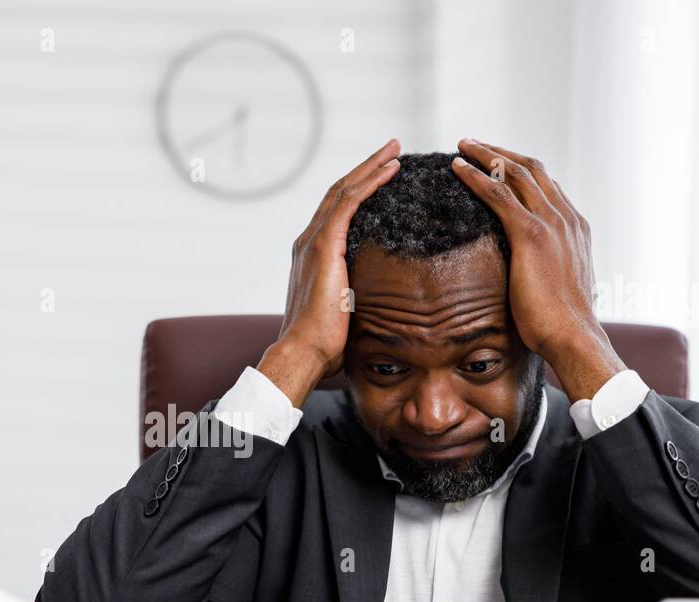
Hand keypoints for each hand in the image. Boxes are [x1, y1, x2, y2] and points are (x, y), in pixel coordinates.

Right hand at [260, 138, 402, 406]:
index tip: (380, 177)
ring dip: (371, 167)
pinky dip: (370, 182)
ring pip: (345, 191)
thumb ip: (358, 299)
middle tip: (390, 152)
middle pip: (339, 193)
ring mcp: (314, 241)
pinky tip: (390, 170)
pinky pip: (350, 203)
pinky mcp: (324, 246)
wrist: (304, 352)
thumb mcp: (344, 313)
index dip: (357, 191)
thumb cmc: (324, 345)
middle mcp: (308, 241)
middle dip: (365, 169)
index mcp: (312, 256)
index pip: (336, 212)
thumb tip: (384, 308)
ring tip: (394, 151)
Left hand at [451, 138, 625, 399]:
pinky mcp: (531, 234)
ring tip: (462, 146)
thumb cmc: (562, 324)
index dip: (520, 172)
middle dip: (502, 153)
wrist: (573, 336)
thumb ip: (547, 273)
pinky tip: (456, 168)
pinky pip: (498, 193)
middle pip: (533, 170)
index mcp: (574, 229)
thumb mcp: (557, 288)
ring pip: (515, 173)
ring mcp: (551, 223)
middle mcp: (566, 218)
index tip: (498, 165)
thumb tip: (532, 280)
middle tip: (475, 145)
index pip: (546, 187)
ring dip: (486, 155)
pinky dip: (476, 176)